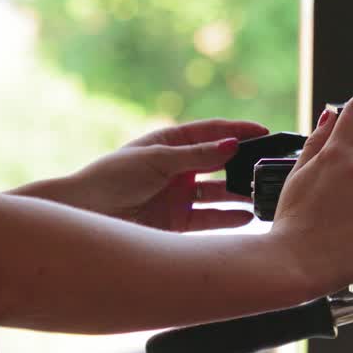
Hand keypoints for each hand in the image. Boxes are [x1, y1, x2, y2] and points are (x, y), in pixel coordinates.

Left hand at [64, 119, 267, 230]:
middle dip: (243, 164)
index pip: (211, 133)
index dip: (237, 131)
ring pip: (218, 192)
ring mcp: (178, 195)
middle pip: (218, 164)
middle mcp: (177, 169)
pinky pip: (210, 218)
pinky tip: (246, 215)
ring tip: (259, 193)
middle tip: (267, 166)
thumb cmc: (111, 178)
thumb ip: (196, 156)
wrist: (86, 214)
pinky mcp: (177, 221)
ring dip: (238, 192)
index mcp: (169, 144)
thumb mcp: (156, 159)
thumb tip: (232, 145)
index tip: (263, 132)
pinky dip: (229, 217)